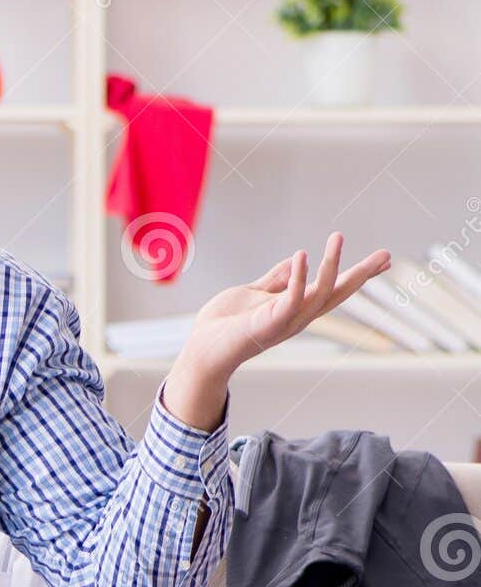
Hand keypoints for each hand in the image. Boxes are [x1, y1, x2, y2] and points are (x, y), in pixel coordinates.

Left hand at [180, 232, 391, 379]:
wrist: (201, 350)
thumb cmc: (224, 325)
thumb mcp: (254, 294)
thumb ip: (276, 279)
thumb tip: (298, 260)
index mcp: (295, 309)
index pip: (333, 290)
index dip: (358, 275)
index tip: (384, 260)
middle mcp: (296, 318)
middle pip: (337, 295)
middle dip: (362, 275)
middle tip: (386, 255)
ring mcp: (284, 322)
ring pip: (319, 294)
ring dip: (331, 265)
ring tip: (337, 236)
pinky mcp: (268, 324)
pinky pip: (290, 299)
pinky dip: (298, 277)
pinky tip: (302, 254)